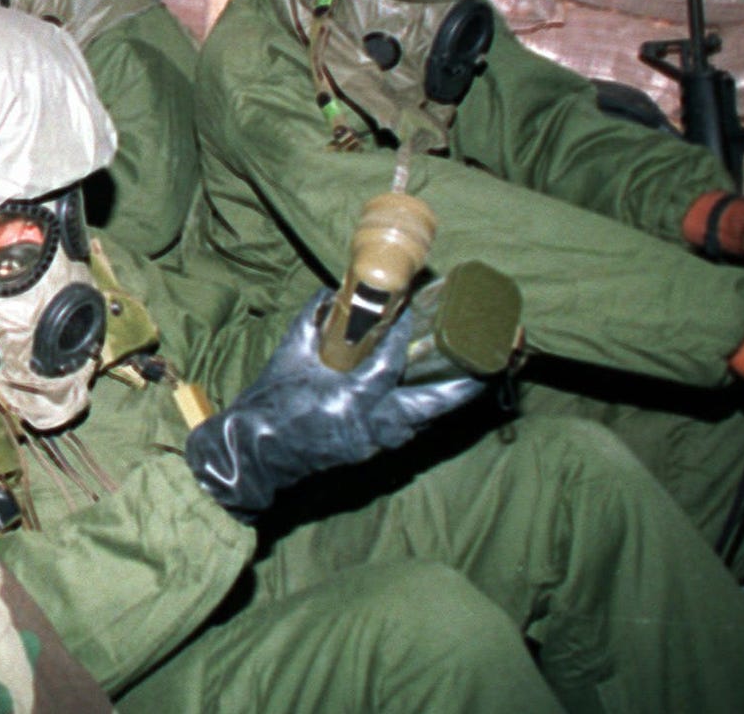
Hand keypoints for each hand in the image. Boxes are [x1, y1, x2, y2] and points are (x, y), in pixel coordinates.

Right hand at [185, 290, 482, 517]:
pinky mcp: (369, 453)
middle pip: (430, 406)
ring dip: (445, 402)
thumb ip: (312, 321)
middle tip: (491, 364)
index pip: (390, 363)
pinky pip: (405, 432)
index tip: (413, 310)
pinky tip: (430, 399)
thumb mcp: (289, 356)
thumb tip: (331, 291)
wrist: (253, 452)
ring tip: (470, 379)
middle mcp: (369, 425)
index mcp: (348, 398)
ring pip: (422, 422)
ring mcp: (372, 443)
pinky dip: (420, 415)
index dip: (405, 333)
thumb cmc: (268, 402)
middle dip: (461, 387)